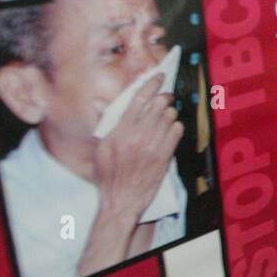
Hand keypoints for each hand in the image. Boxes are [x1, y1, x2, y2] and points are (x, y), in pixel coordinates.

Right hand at [93, 74, 181, 221]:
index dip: (150, 85)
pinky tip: (173, 128)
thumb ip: (104, 123)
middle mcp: (136, 136)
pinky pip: (176, 133)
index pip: (137, 100)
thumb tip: (99, 102)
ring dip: (170, 113)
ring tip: (167, 114)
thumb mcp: (100, 148)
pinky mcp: (163, 157)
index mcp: (119, 131)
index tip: (157, 76)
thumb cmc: (108, 175)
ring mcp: (151, 147)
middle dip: (164, 97)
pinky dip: (177, 127)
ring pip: (169, 118)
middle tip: (165, 96)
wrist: (120, 200)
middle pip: (157, 106)